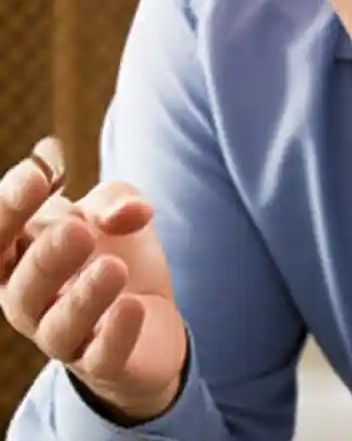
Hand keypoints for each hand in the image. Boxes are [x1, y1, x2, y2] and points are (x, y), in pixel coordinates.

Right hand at [0, 138, 188, 423]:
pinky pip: (102, 357)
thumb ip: (115, 199)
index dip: (10, 207)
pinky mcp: (104, 364)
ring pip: (58, 327)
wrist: (149, 315)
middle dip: (47, 259)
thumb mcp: (114, 212)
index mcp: (19, 260)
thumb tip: (127, 212)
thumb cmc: (112, 252)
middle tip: (77, 230)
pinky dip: (115, 335)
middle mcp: (30, 303)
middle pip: (22, 288)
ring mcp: (64, 338)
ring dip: (84, 298)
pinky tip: (133, 308)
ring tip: (114, 267)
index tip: (37, 174)